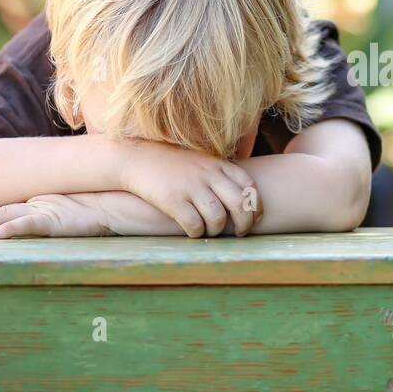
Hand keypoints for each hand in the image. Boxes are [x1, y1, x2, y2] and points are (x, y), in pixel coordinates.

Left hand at [0, 194, 107, 238]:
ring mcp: (44, 210)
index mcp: (39, 204)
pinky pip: (27, 225)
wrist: (115, 205)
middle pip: (0, 210)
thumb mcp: (69, 212)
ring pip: (6, 215)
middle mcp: (37, 205)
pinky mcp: (54, 220)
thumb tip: (38, 222)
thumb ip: (52, 215)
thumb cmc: (96, 209)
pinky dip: (10, 228)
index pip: (7, 209)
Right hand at [117, 139, 262, 236]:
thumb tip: (243, 198)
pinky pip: (194, 225)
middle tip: (240, 233)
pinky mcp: (172, 200)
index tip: (255, 218)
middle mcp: (208, 174)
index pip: (249, 185)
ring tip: (210, 232)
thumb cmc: (173, 164)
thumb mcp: (201, 161)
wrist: (137, 158)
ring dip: (217, 231)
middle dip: (244, 223)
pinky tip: (193, 232)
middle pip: (239, 204)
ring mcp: (190, 187)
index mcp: (218, 164)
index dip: (256, 205)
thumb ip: (220, 174)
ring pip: (218, 218)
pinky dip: (197, 233)